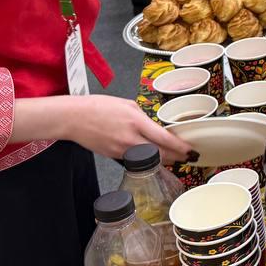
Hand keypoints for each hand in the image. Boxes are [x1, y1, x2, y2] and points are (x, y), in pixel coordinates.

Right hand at [62, 96, 192, 161]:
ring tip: (174, 156)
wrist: (73, 118)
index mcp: (136, 122)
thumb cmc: (98, 107)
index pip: (165, 139)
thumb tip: (155, 127)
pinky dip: (147, 159)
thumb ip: (144, 117)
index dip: (181, 147)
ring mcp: (121, 150)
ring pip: (149, 160)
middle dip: (177, 157)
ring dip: (163, 159)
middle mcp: (130, 139)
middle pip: (160, 155)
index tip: (191, 151)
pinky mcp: (114, 157)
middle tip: (187, 156)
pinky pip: (135, 160)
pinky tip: (152, 156)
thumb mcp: (128, 105)